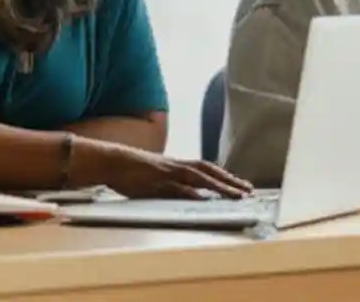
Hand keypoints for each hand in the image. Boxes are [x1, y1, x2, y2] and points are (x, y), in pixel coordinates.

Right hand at [72, 139, 253, 199]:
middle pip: (210, 170)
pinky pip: (180, 186)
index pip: (206, 169)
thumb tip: (192, 196)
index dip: (224, 176)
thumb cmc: (130, 170)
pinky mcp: (159, 179)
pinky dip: (194, 191)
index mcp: (177, 165)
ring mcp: (169, 171)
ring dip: (221, 185)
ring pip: (201, 177)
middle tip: (248, 190)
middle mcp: (177, 166)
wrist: (111, 161)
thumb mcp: (156, 178)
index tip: (240, 185)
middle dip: (230, 180)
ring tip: (238, 194)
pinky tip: (207, 198)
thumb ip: (173, 186)